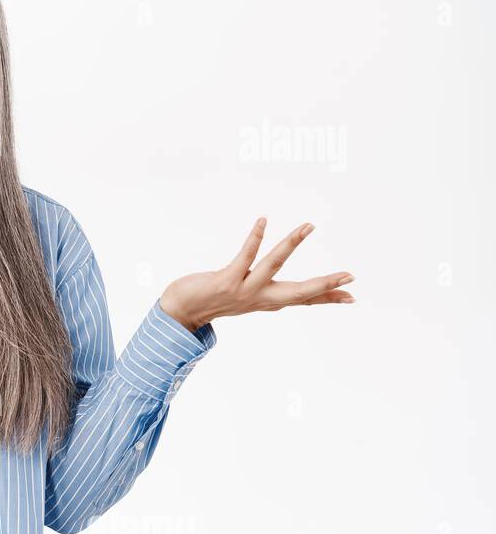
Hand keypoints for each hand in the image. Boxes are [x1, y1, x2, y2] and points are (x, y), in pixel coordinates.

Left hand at [158, 217, 353, 330]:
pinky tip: (263, 221)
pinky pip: (244, 256)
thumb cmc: (212, 301)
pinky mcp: (226, 281)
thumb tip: (283, 302)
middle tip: (350, 275)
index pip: (303, 299)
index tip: (352, 296)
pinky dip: (255, 238)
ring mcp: (243, 290)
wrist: (180, 312)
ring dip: (291, 244)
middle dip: (325, 284)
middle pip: (299, 292)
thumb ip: (265, 297)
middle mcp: (259, 298)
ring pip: (274, 265)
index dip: (327, 298)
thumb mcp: (245, 300)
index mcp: (267, 301)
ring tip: (309, 225)